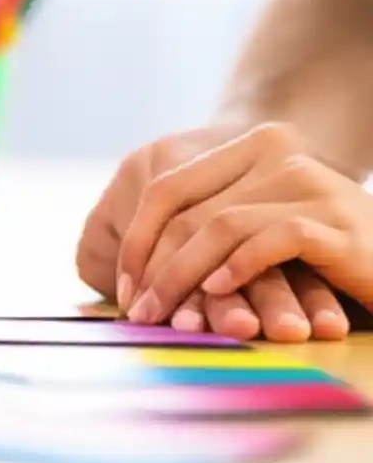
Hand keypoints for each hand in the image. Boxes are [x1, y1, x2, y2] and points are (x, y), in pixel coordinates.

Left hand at [114, 122, 360, 339]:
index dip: (137, 240)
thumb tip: (129, 274)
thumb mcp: (254, 228)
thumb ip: (204, 233)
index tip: (124, 288)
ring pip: (223, 226)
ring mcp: (313, 184)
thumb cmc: (317, 252)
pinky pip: (274, 240)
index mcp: (252, 147)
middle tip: (138, 313)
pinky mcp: (339, 222)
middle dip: (156, 268)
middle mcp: (281, 153)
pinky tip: (218, 292)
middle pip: (190, 211)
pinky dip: (239, 268)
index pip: (169, 187)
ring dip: (185, 277)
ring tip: (168, 316)